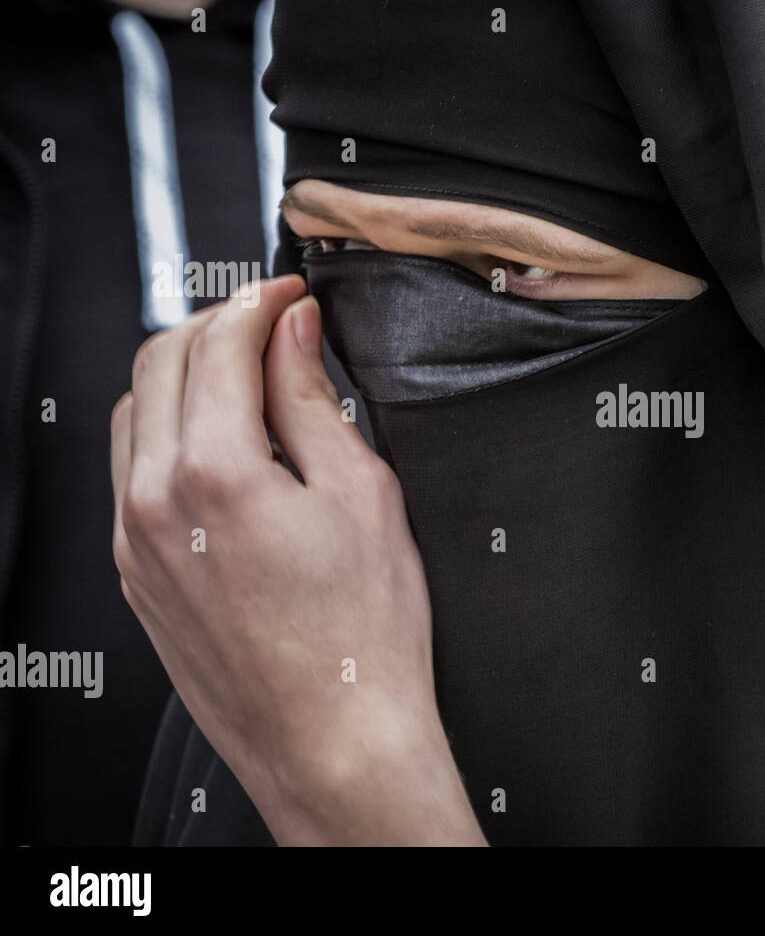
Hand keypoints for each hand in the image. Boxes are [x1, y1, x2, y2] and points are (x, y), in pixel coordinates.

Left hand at [110, 275, 484, 844]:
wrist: (334, 740)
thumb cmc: (362, 638)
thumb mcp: (364, 495)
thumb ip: (316, 401)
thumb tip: (296, 334)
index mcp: (216, 472)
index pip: (221, 342)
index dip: (261, 302)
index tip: (291, 295)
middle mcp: (155, 501)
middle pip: (161, 362)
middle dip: (218, 324)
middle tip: (273, 324)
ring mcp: (134, 542)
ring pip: (134, 414)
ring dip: (184, 376)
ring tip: (247, 382)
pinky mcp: (135, 576)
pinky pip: (130, 474)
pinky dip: (168, 434)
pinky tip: (223, 449)